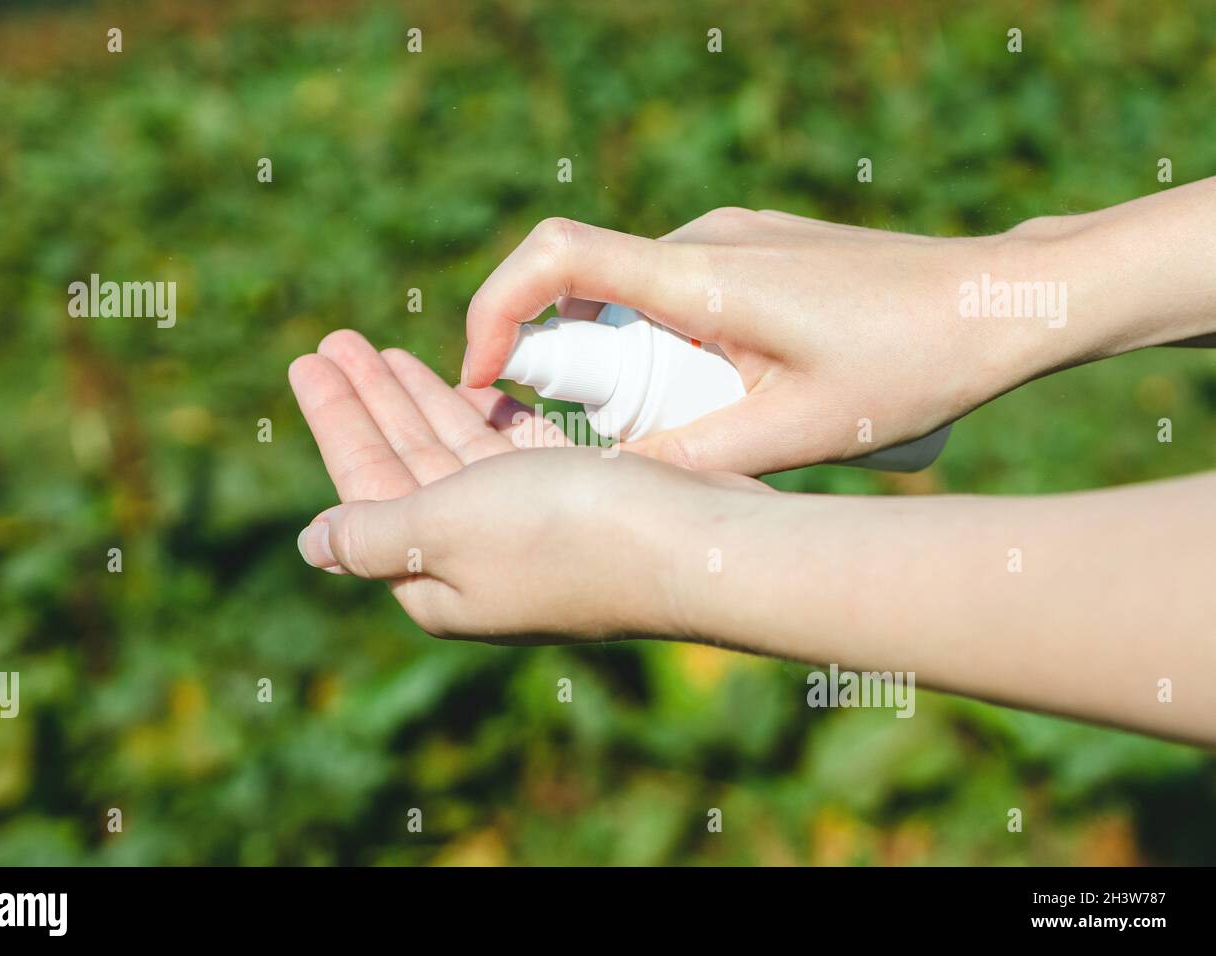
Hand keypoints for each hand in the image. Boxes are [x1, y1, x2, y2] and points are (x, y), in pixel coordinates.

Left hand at [288, 330, 768, 641]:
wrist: (700, 548)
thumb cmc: (569, 533)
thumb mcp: (447, 530)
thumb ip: (374, 534)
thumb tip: (312, 546)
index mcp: (433, 577)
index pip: (365, 485)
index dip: (337, 418)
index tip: (309, 356)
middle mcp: (476, 562)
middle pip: (406, 465)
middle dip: (371, 400)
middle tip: (336, 337)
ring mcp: (529, 535)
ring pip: (457, 454)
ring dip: (421, 399)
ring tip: (384, 350)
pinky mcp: (577, 506)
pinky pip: (512, 454)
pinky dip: (487, 416)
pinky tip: (470, 383)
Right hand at [461, 208, 1063, 473]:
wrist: (1003, 301)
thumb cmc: (913, 364)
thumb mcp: (797, 434)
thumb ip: (692, 457)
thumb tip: (610, 480)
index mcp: (703, 278)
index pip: (553, 258)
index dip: (492, 310)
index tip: (482, 378)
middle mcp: (705, 240)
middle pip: (582, 286)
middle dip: (560, 361)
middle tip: (597, 438)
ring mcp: (733, 237)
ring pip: (632, 295)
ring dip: (620, 359)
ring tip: (682, 421)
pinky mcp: (758, 248)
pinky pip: (677, 291)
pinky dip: (662, 343)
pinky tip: (727, 392)